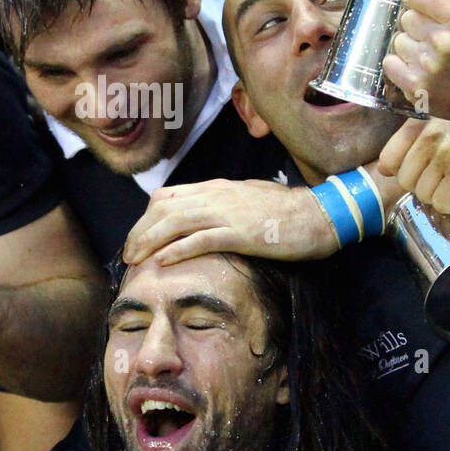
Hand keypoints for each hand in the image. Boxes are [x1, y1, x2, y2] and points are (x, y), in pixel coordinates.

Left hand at [122, 178, 339, 266]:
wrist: (321, 215)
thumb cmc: (291, 212)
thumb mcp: (251, 200)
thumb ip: (227, 204)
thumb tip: (209, 216)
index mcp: (218, 188)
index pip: (168, 196)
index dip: (146, 217)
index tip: (138, 237)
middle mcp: (217, 196)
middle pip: (163, 209)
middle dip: (139, 231)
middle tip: (128, 254)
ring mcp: (229, 214)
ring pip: (175, 222)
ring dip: (149, 241)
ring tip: (135, 260)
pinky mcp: (242, 234)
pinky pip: (202, 240)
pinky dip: (177, 250)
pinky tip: (162, 262)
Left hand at [377, 118, 449, 213]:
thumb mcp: (446, 137)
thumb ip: (414, 146)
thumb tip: (384, 169)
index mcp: (424, 123)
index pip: (388, 158)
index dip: (405, 173)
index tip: (427, 173)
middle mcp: (432, 134)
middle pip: (406, 181)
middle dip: (427, 188)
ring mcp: (447, 153)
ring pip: (423, 195)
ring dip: (443, 197)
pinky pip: (443, 204)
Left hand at [383, 0, 449, 129]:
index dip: (422, 2)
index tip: (433, 12)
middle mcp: (445, 43)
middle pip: (406, 18)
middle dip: (418, 26)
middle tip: (437, 39)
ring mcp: (429, 67)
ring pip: (398, 41)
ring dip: (411, 47)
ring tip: (431, 57)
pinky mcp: (416, 87)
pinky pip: (389, 63)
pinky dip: (400, 66)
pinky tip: (420, 70)